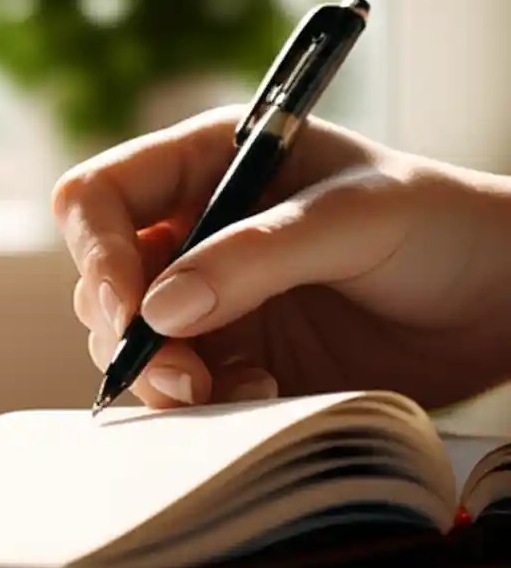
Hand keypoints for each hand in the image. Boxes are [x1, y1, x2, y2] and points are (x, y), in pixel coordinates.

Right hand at [53, 107, 510, 409]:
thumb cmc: (439, 224)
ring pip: (129, 341)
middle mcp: (191, 229)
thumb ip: (256, 255)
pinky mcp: (231, 355)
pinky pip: (178, 386)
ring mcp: (207, 296)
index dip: (97, 250)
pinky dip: (202, 403)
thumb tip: (159, 309)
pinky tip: (262, 394)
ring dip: (162, 375)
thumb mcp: (357, 218)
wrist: (498, 300)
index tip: (131, 308)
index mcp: (205, 164)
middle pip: (100, 280)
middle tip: (184, 374)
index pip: (100, 196)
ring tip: (232, 389)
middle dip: (127, 332)